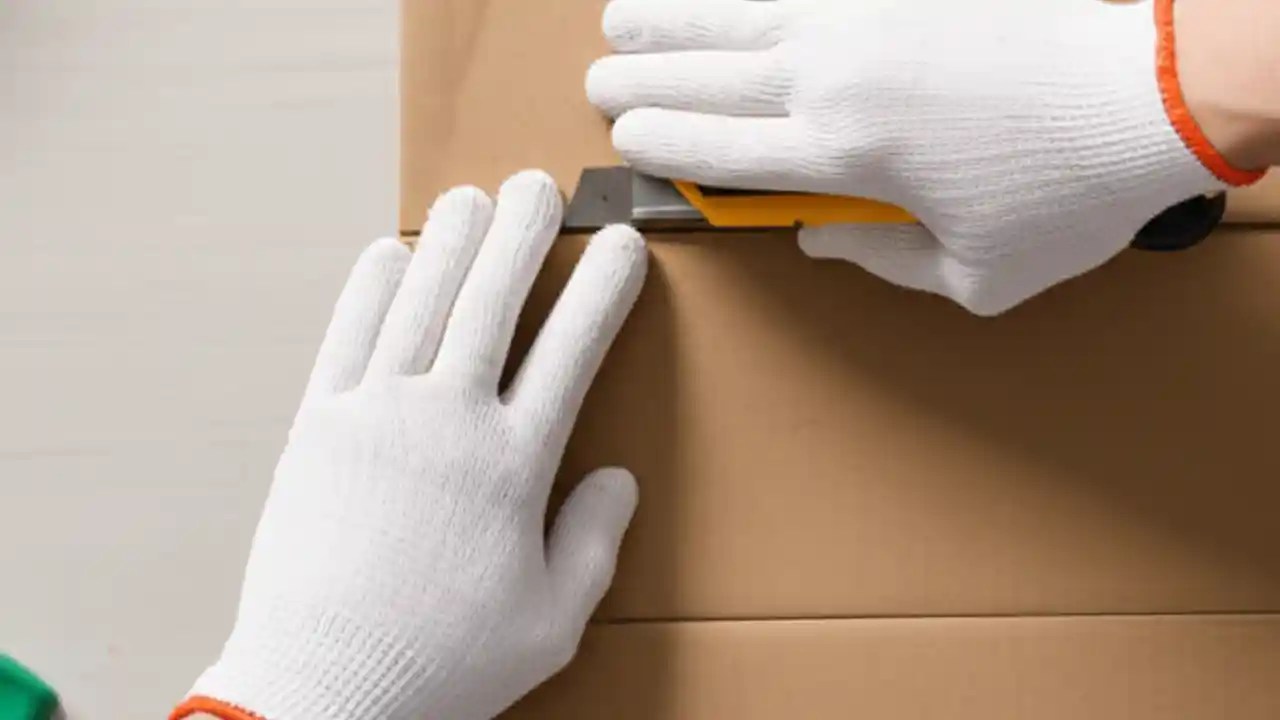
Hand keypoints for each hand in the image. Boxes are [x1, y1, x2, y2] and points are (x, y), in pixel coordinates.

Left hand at [172, 171, 647, 719]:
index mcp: (512, 466)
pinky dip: (370, 287)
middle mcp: (445, 422)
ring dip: (453, 241)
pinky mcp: (319, 427)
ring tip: (476, 197)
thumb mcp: (552, 621)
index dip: (602, 289)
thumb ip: (593, 542)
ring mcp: (375, 416)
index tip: (619, 246)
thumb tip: (617, 480)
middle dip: (524, 234)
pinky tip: (390, 251)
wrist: (323, 689)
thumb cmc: (443, 662)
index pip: (572, 351)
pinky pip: (347, 336)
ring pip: (422, 302)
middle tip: (541, 187)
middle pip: (493, 301)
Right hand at [587, 0, 1262, 314]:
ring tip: (622, 18)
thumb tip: (820, 235)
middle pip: (707, 76)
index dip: (661, 146)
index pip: (718, 149)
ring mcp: (864, 15)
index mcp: (842, 153)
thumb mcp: (973, 275)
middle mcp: (835, 75)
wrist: (1149, 93)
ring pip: (736, 14)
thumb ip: (881, 261)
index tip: (626, 140)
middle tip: (600, 82)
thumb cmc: (1068, 191)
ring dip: (670, 19)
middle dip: (642, 81)